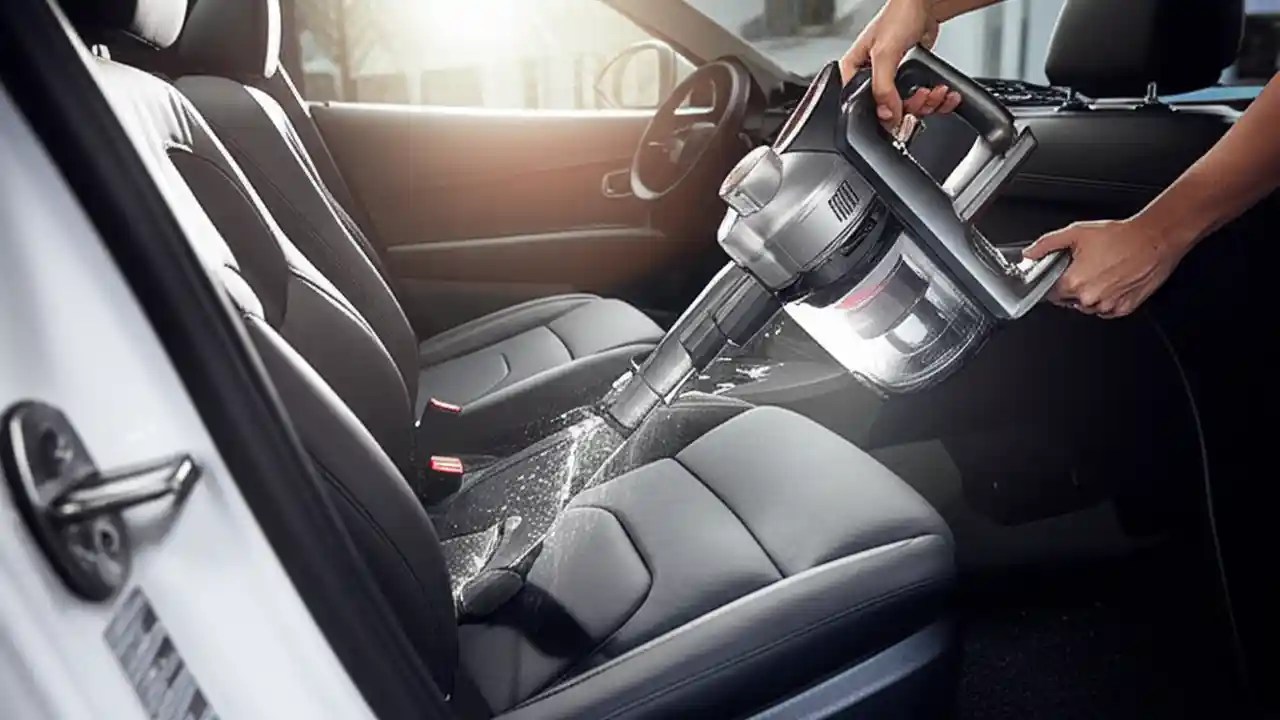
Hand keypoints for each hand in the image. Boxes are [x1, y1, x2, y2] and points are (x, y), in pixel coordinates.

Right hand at [840, 0, 961, 128]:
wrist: (925, 5)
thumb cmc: (898, 16)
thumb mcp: (884, 53)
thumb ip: (883, 88)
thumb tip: (887, 115)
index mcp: (855, 73)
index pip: (861, 107)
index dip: (882, 115)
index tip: (900, 114)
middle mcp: (872, 80)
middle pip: (889, 112)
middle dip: (913, 107)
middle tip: (922, 94)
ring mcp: (893, 81)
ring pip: (909, 109)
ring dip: (929, 104)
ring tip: (936, 90)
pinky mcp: (912, 81)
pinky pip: (924, 102)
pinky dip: (938, 101)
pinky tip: (943, 93)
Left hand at [1022, 218, 1193, 317]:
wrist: (1155, 239)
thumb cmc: (1121, 236)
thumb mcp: (1077, 233)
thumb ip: (1047, 244)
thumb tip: (1029, 254)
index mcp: (1074, 282)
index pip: (1050, 293)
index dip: (1055, 281)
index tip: (1062, 274)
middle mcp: (1089, 298)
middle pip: (1069, 300)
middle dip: (1073, 286)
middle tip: (1088, 267)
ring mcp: (1108, 305)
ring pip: (1089, 306)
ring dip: (1091, 294)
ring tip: (1104, 271)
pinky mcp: (1125, 308)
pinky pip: (1108, 309)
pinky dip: (1108, 298)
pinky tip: (1114, 280)